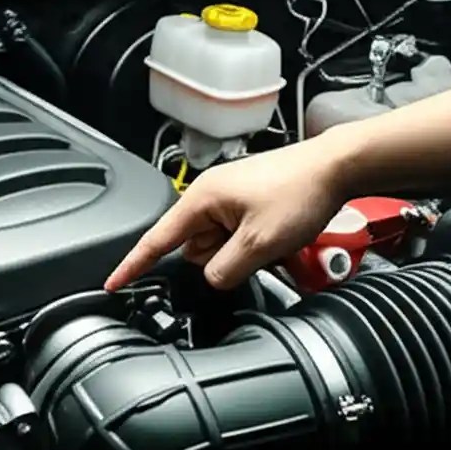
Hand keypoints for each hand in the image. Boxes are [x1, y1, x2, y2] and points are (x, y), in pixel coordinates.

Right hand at [105, 134, 354, 290]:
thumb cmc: (300, 192)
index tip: (113, 282)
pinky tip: (276, 233)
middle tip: (255, 247)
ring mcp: (229, 198)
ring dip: (240, 251)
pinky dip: (252, 242)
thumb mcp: (260, 243)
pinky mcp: (246, 202)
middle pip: (195, 248)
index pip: (157, 240)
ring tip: (271, 236)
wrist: (337, 167)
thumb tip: (211, 279)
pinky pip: (237, 235)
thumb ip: (225, 270)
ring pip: (218, 244)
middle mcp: (209, 195)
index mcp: (201, 199)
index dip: (133, 265)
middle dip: (219, 258)